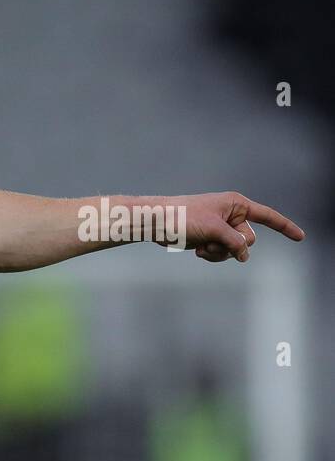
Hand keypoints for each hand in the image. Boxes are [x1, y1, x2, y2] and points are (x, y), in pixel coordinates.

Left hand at [175, 192, 304, 262]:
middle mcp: (232, 215)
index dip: (285, 227)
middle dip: (233, 246)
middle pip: (249, 239)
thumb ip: (234, 242)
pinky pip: (221, 253)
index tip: (300, 237)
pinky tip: (197, 250)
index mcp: (237, 204)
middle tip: (212, 242)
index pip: (267, 216)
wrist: (159, 222)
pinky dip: (211, 255)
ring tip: (202, 247)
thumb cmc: (184, 218)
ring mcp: (222, 228)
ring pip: (235, 249)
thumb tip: (245, 256)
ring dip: (219, 253)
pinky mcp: (211, 238)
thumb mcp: (214, 229)